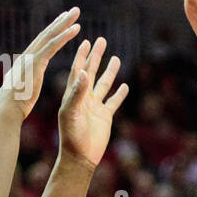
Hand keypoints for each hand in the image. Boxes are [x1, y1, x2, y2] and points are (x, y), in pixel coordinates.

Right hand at [0, 8, 81, 120]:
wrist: (8, 109)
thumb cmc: (14, 104)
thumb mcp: (20, 86)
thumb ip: (23, 77)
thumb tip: (21, 76)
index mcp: (26, 61)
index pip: (41, 42)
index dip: (52, 31)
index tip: (62, 21)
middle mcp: (28, 55)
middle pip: (47, 34)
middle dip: (60, 21)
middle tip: (73, 10)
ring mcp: (31, 57)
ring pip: (50, 35)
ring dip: (64, 23)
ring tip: (76, 12)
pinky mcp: (36, 63)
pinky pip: (53, 45)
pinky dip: (65, 35)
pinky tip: (76, 28)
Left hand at [57, 36, 128, 169]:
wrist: (80, 156)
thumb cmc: (71, 136)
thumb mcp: (71, 112)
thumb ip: (77, 93)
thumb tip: (83, 72)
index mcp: (73, 94)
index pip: (78, 70)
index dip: (81, 55)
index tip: (85, 41)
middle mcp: (84, 97)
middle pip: (91, 72)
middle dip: (96, 56)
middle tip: (101, 40)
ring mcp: (95, 106)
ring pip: (104, 84)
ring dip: (110, 71)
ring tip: (116, 58)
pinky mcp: (105, 116)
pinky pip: (114, 102)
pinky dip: (119, 94)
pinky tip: (125, 86)